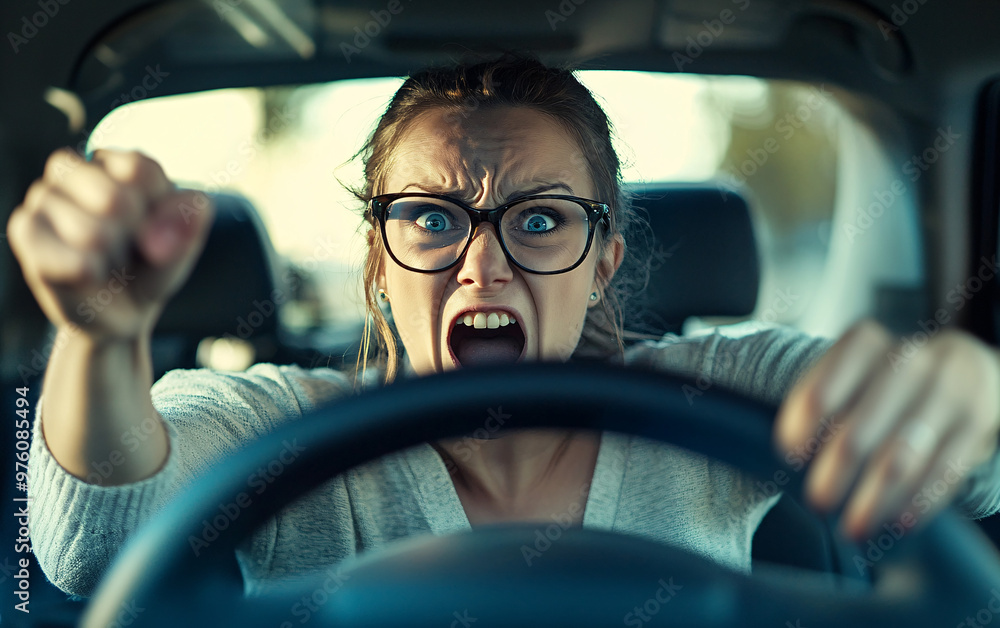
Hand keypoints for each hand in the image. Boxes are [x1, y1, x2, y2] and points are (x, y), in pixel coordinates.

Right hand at [7, 149, 213, 341]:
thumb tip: (168, 228)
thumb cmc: (150, 268)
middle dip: (133, 238)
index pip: (141, 170)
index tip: (157, 231)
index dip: (157, 213)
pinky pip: (62, 256)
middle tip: (129, 251)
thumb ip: (185, 226)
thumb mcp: (181, 247)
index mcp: (120, 163)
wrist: (119, 311)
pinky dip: (87, 275)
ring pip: (90, 233)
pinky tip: (89, 274)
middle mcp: (75, 169)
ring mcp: (44, 196)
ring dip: (110, 260)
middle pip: (116, 199)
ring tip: (107, 262)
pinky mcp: (25, 228)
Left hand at [774, 319, 999, 539]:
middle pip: (857, 432)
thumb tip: (791, 449)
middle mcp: (907, 362)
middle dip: (832, 476)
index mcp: (865, 344)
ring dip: (872, 501)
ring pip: (900, 460)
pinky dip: (917, 502)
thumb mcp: (850, 372)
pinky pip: (943, 472)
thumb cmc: (885, 379)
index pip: (821, 391)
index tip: (789, 457)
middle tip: (818, 503)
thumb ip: (818, 400)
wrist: (964, 366)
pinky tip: (897, 521)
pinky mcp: (975, 424)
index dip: (801, 430)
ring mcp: (946, 392)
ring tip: (854, 528)